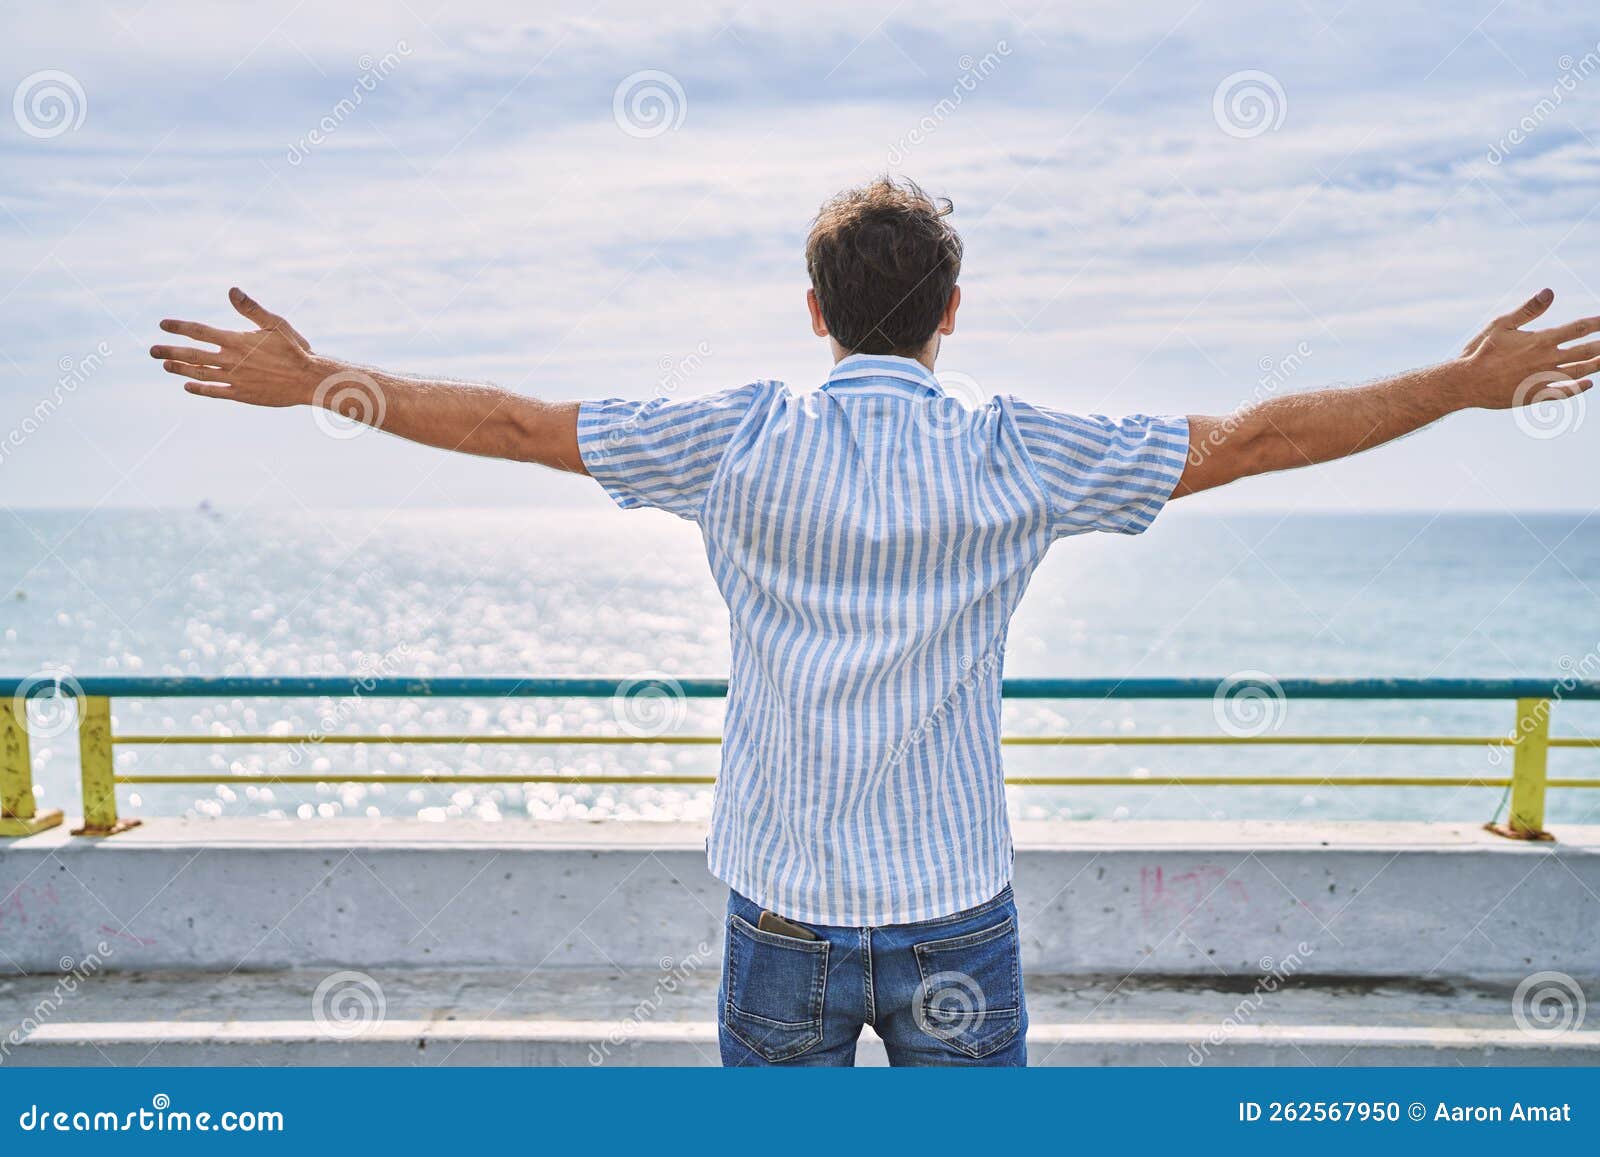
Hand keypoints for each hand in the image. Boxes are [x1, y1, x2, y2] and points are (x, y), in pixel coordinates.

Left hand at [150, 288, 321, 406]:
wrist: (308, 380)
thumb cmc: (295, 349)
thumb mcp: (276, 324)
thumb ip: (251, 309)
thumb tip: (231, 290)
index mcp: (237, 341)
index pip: (200, 331)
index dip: (180, 327)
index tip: (163, 324)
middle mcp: (231, 361)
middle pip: (193, 354)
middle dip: (170, 350)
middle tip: (151, 350)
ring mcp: (235, 379)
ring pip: (200, 373)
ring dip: (180, 369)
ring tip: (165, 364)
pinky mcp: (242, 395)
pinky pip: (215, 392)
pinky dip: (199, 389)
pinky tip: (187, 386)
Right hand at [1457, 289, 1599, 409]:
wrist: (1465, 382)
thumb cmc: (1480, 351)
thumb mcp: (1501, 324)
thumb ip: (1528, 309)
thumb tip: (1549, 292)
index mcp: (1540, 340)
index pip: (1578, 328)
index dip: (1597, 323)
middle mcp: (1546, 360)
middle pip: (1586, 350)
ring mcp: (1543, 379)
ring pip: (1579, 371)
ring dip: (1597, 364)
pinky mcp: (1535, 395)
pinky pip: (1563, 393)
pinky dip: (1578, 388)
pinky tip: (1589, 383)